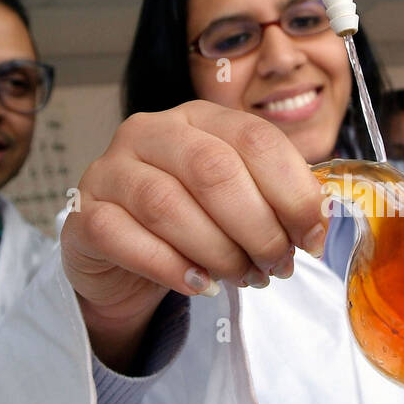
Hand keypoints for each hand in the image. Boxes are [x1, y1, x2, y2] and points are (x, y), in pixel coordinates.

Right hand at [61, 101, 328, 369]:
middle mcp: (151, 132)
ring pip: (168, 205)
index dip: (292, 191)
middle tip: (276, 265)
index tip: (310, 235)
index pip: (255, 139)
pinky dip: (170, 267)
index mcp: (200, 118)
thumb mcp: (238, 199)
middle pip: (213, 170)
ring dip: (218, 251)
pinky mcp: (85, 215)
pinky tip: (199, 285)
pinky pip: (124, 237)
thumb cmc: (191, 221)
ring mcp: (111, 170)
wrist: (122, 256)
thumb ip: (277, 201)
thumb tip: (318, 224)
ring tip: (242, 277)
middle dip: (257, 227)